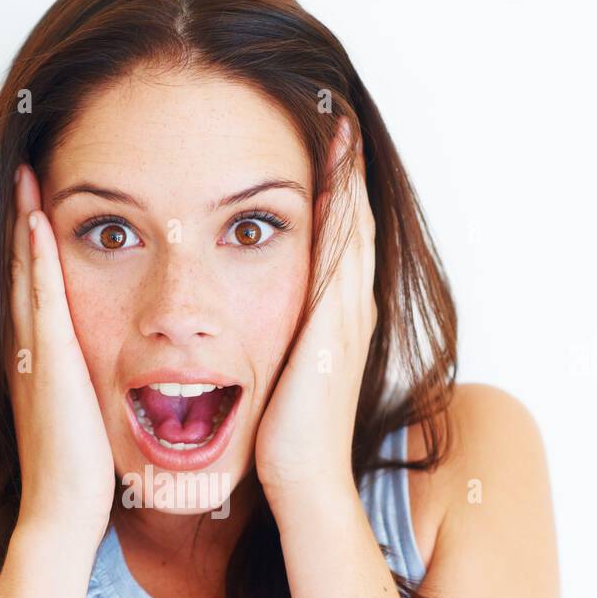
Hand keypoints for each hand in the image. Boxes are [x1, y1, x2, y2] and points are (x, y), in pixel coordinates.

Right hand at [5, 164, 115, 546]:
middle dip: (22, 224)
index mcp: (39, 366)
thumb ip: (92, 395)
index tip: (40, 211)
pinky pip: (42, 300)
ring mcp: (34, 358)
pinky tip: (38, 222)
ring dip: (24, 225)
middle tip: (23, 174)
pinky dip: (38, 260)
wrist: (63, 515)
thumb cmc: (81, 479)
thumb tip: (121, 386)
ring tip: (25, 177)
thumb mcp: (88, 424)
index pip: (35, 295)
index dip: (34, 253)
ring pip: (27, 277)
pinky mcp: (48, 366)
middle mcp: (27, 354)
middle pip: (22, 274)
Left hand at [254, 115, 376, 513]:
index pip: (339, 243)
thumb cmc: (285, 441)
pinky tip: (330, 174)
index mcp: (335, 323)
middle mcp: (350, 312)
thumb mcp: (277, 382)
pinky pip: (343, 251)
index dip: (335, 196)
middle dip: (346, 171)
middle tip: (338, 116)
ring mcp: (349, 316)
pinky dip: (341, 209)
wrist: (303, 482)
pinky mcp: (337, 325)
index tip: (323, 149)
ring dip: (347, 177)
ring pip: (354, 228)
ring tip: (338, 127)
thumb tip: (242, 337)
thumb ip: (271, 350)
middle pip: (354, 223)